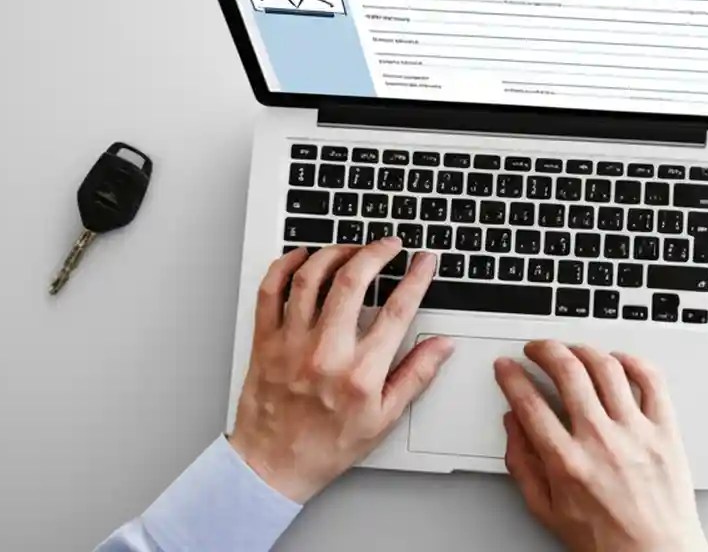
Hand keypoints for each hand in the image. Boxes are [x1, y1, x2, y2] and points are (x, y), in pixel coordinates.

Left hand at [228, 240, 453, 502]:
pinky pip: (270, 291)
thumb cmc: (327, 445)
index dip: (417, 278)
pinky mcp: (266, 341)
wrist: (274, 464)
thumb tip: (442, 345)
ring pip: (311, 278)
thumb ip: (416, 375)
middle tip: (389, 244)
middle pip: (352, 281)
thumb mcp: (385, 418)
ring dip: (334, 253)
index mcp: (361, 372)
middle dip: (376, 252)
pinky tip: (302, 257)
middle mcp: (326, 352)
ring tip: (351, 248)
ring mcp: (292, 343)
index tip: (425, 261)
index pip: (397, 310)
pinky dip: (285, 266)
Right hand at [495, 341, 707, 551]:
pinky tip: (618, 359)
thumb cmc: (606, 539)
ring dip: (583, 349)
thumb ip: (523, 466)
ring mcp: (636, 431)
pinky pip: (652, 380)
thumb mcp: (547, 511)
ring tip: (572, 350)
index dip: (511, 377)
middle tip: (536, 349)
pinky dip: (633, 361)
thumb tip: (513, 426)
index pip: (529, 402)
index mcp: (567, 462)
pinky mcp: (665, 430)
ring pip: (606, 367)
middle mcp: (601, 440)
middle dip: (544, 350)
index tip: (506, 368)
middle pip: (567, 371)